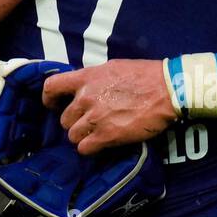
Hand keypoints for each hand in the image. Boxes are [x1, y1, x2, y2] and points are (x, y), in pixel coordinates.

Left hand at [42, 59, 175, 154]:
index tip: (54, 105)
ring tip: (97, 134)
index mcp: (86, 77)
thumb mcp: (114, 68)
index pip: (51, 87)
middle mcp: (86, 98)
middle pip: (64, 119)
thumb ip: (95, 79)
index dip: (49, 99)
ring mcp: (95, 118)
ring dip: (82, 137)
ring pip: (72, 135)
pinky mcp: (107, 135)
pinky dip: (91, 148)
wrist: (167, 89)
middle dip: (74, 123)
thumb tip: (87, 88)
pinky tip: (102, 144)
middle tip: (88, 123)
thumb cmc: (146, 75)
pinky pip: (85, 148)